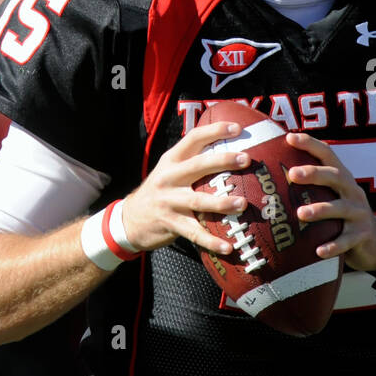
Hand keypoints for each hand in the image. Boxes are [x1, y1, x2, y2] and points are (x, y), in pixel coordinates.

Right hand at [121, 121, 250, 253]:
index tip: (237, 128)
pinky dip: (211, 241)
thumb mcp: (170, 170)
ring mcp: (168, 201)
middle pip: (198, 165)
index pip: (193, 138)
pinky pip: (194, 233)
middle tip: (246, 159)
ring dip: (221, 203)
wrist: (128, 219)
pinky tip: (229, 247)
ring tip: (243, 203)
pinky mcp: (170, 224)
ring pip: (197, 201)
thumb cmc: (161, 191)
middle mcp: (169, 177)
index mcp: (171, 160)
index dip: (214, 131)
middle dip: (223, 161)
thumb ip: (193, 160)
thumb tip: (231, 149)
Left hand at [285, 131, 375, 271]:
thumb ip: (312, 187)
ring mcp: (359, 213)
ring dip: (321, 210)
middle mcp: (352, 191)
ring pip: (341, 208)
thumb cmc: (342, 216)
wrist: (375, 242)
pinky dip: (333, 245)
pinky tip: (318, 251)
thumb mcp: (332, 196)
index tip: (289, 138)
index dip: (310, 144)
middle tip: (292, 174)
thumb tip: (270, 178)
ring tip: (301, 214)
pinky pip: (347, 240)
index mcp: (342, 178)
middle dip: (315, 173)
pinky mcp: (362, 235)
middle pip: (336, 177)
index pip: (328, 155)